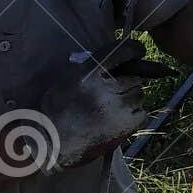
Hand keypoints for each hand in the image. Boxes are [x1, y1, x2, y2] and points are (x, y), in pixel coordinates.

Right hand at [24, 45, 152, 172]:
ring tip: (114, 106)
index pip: (121, 52)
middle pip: (134, 76)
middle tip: (116, 90)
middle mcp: (106, 89)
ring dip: (131, 98)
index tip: (138, 50)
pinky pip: (142, 114)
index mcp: (89, 74)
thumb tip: (116, 60)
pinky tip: (120, 118)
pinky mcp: (125, 127)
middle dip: (127, 81)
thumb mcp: (68, 79)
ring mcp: (118, 108)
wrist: (51, 142)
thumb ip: (92, 67)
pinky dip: (134, 115)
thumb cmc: (56, 109)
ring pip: (139, 94)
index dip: (133, 49)